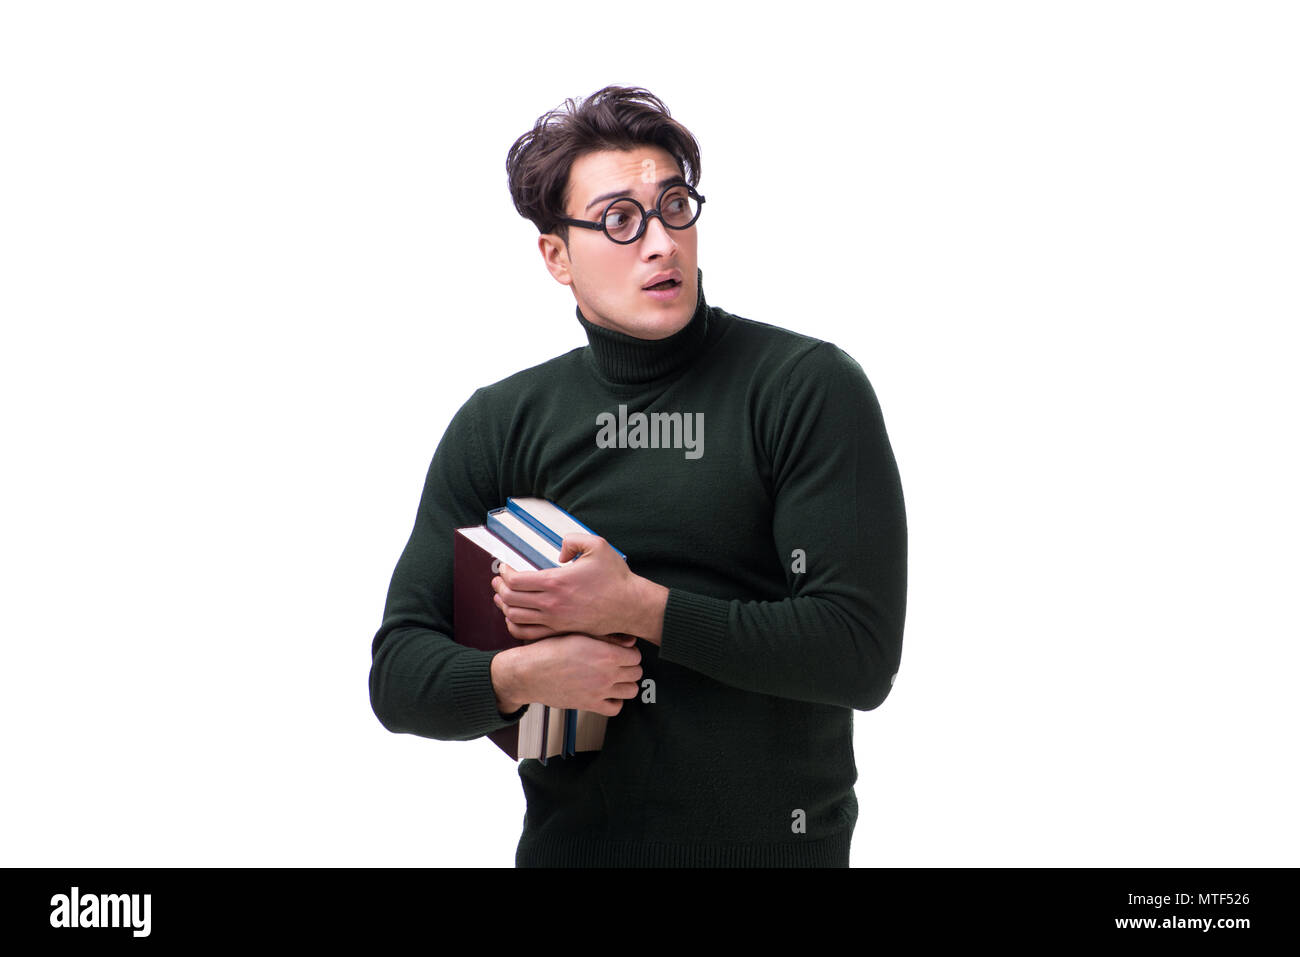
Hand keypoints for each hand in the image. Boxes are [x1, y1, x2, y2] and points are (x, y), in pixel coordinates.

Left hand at [493, 534, 661, 640]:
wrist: (630, 606)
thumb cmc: (616, 578)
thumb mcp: (597, 545)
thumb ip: (572, 540)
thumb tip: (559, 551)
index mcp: (556, 582)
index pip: (516, 580)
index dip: (505, 572)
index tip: (505, 567)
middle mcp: (551, 604)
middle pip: (511, 598)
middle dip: (499, 587)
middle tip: (498, 580)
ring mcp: (555, 620)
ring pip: (515, 617)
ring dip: (504, 606)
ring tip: (502, 597)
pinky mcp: (561, 631)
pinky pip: (528, 633)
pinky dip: (515, 625)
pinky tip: (515, 617)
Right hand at [499, 633, 642, 716]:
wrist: (530, 672)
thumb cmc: (550, 651)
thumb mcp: (580, 635)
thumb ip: (607, 638)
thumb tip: (630, 642)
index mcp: (606, 654)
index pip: (636, 656)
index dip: (630, 653)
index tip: (622, 653)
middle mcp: (606, 674)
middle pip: (636, 673)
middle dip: (630, 668)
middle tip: (619, 665)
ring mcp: (600, 691)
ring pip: (631, 691)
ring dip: (626, 684)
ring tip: (615, 678)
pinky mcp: (590, 705)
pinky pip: (615, 708)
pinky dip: (615, 702)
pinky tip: (607, 693)